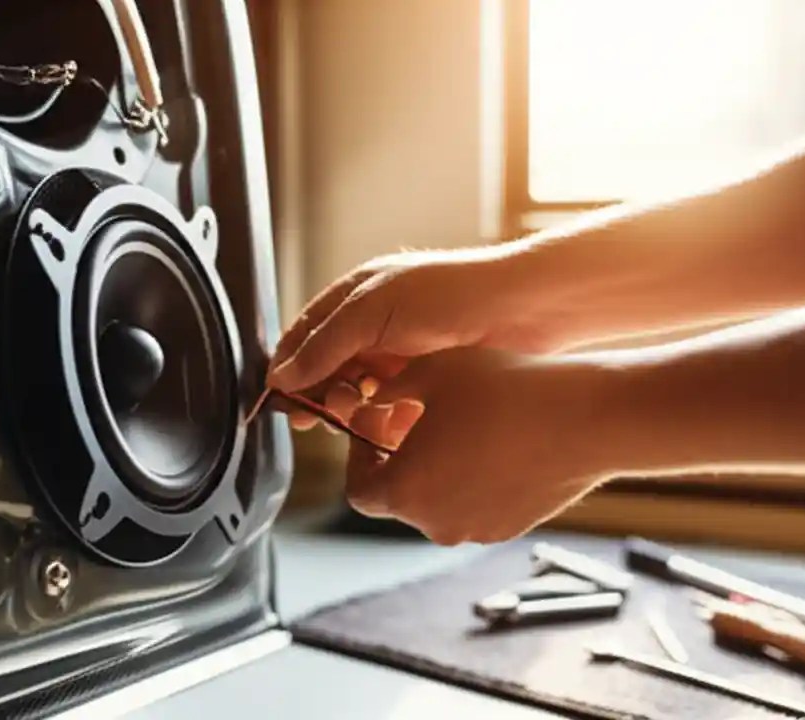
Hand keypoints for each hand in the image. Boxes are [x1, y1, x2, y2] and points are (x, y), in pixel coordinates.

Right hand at [267, 249, 554, 430]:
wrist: (526, 310)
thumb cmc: (454, 294)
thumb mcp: (373, 313)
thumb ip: (325, 345)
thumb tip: (283, 375)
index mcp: (357, 296)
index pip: (304, 334)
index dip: (287, 367)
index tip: (278, 399)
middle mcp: (376, 323)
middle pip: (328, 367)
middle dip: (318, 393)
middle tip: (312, 419)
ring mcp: (402, 352)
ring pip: (358, 390)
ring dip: (350, 408)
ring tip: (353, 419)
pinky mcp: (428, 379)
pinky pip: (391, 406)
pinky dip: (382, 417)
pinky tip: (386, 426)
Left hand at [346, 347, 612, 544]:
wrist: (585, 419)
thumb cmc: (502, 389)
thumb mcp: (427, 372)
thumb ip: (384, 395)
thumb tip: (370, 409)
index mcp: (405, 492)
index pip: (360, 491)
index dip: (359, 456)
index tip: (376, 424)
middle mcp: (436, 524)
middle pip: (399, 496)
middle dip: (398, 458)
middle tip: (415, 416)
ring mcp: (476, 531)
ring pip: (437, 501)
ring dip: (434, 468)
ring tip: (456, 425)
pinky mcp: (510, 528)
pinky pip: (473, 505)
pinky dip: (469, 479)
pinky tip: (491, 441)